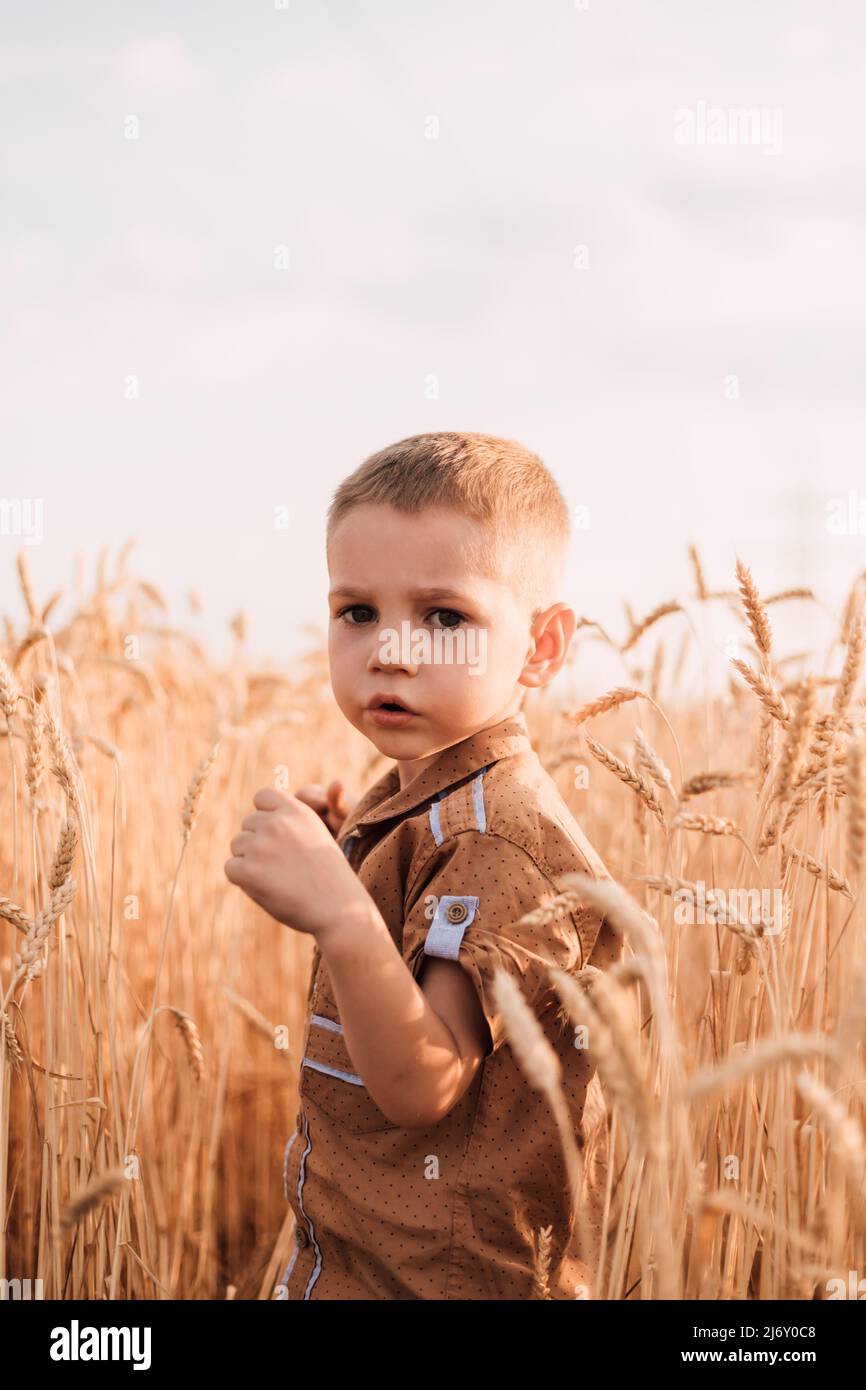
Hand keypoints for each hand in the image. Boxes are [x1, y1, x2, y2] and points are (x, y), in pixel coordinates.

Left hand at [224, 787, 364, 935]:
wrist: (337, 906)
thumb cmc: (329, 875)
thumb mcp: (316, 835)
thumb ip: (289, 825)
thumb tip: (256, 823)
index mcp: (296, 811)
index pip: (262, 796)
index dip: (265, 813)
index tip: (275, 832)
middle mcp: (276, 823)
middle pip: (247, 824)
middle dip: (257, 840)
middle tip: (281, 864)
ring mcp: (260, 846)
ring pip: (237, 845)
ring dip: (249, 860)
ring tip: (276, 877)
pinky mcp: (248, 870)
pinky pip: (231, 868)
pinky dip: (243, 880)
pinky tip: (266, 887)